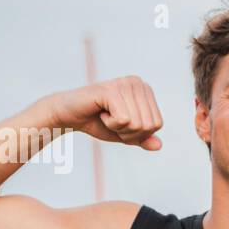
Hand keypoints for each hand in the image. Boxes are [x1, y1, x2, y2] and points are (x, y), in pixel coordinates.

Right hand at [45, 76, 162, 150]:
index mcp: (145, 90)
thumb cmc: (98, 122)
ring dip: (119, 128)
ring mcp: (125, 84)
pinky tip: (101, 113)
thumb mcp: (125, 134)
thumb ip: (143, 139)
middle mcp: (138, 82)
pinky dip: (111, 124)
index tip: (120, 123)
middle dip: (129, 133)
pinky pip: (124, 120)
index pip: (157, 124)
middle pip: (149, 125)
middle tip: (112, 120)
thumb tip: (159, 145)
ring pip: (137, 124)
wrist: (69, 115)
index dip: (138, 133)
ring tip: (106, 115)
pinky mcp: (112, 90)